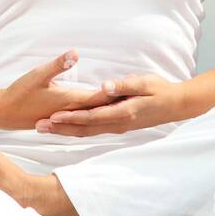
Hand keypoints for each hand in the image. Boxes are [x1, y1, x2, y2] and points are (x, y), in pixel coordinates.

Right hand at [0, 49, 132, 132]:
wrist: (3, 112)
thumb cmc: (20, 92)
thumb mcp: (38, 74)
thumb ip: (58, 64)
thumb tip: (75, 53)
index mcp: (70, 100)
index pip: (100, 97)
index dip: (117, 92)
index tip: (135, 87)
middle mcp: (71, 111)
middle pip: (102, 108)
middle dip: (119, 103)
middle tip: (141, 98)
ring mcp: (67, 117)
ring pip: (94, 116)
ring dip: (110, 111)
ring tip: (129, 107)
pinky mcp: (62, 120)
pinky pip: (85, 120)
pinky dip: (98, 117)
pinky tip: (104, 116)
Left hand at [34, 73, 187, 136]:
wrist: (176, 105)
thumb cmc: (161, 90)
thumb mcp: (145, 83)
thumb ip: (124, 85)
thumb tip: (105, 87)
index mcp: (122, 112)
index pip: (91, 117)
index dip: (71, 117)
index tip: (52, 116)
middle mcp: (117, 124)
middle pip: (83, 129)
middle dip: (60, 128)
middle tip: (38, 127)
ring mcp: (117, 127)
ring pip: (86, 132)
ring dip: (65, 130)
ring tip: (45, 128)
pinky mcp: (118, 125)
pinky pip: (93, 130)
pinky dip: (77, 130)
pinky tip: (66, 128)